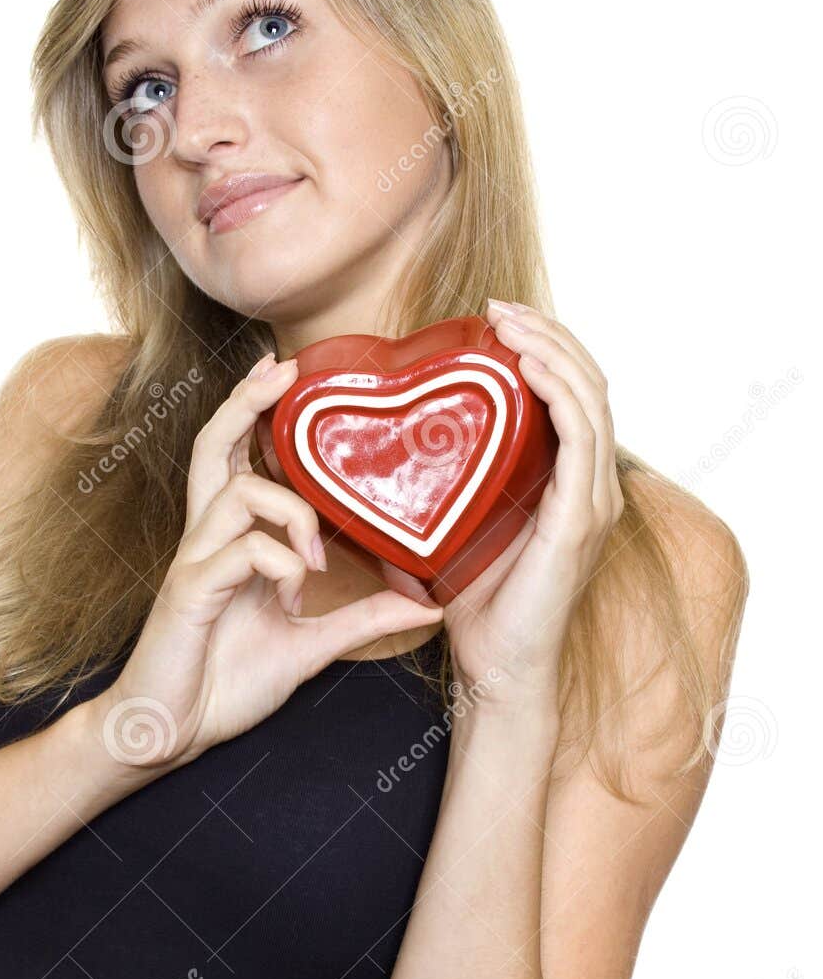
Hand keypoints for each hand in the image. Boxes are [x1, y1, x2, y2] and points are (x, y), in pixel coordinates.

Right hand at [98, 351, 444, 767]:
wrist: (170, 731)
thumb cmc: (225, 682)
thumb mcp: (309, 646)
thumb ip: (361, 620)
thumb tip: (425, 606)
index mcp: (229, 542)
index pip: (234, 457)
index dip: (254, 409)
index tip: (288, 372)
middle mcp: (206, 540)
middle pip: (212, 445)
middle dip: (246, 401)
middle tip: (283, 369)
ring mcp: (195, 563)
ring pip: (238, 494)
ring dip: (291, 514)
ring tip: (317, 561)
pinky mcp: (188, 593)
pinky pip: (241, 551)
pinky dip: (279, 563)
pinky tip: (294, 596)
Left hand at [441, 300, 624, 703]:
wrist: (495, 670)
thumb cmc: (474, 605)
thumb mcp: (456, 526)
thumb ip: (443, 486)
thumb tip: (386, 449)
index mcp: (570, 482)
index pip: (574, 394)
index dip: (545, 347)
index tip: (497, 320)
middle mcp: (593, 486)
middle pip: (589, 383)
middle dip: (548, 334)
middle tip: (499, 308)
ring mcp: (592, 502)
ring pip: (590, 399)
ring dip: (552, 350)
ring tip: (510, 323)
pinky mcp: (580, 520)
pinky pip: (580, 438)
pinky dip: (558, 393)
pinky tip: (528, 367)